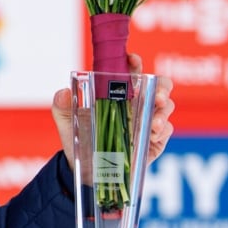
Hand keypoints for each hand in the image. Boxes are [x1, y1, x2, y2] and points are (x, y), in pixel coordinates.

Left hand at [51, 53, 174, 169]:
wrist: (87, 168)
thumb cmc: (80, 137)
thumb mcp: (68, 121)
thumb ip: (62, 106)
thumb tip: (63, 93)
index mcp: (118, 91)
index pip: (131, 71)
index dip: (134, 63)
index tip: (133, 60)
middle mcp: (137, 102)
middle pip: (159, 86)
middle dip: (162, 87)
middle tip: (157, 95)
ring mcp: (147, 120)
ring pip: (165, 107)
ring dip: (162, 112)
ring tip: (154, 122)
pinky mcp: (154, 139)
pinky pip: (165, 130)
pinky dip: (161, 130)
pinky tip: (152, 135)